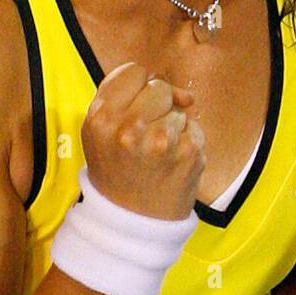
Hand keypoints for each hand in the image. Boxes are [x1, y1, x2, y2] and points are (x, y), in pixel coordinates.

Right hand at [81, 61, 203, 219]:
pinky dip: (188, 142)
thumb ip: (124, 98)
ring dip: (173, 126)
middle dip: (158, 105)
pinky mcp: (188, 152)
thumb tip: (175, 87)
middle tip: (146, 136)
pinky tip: (173, 162)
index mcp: (101, 118)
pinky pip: (194, 127)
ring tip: (157, 153)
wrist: (131, 223)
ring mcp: (160, 140)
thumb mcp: (101, 132)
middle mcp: (128, 127)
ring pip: (179, 108)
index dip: (138, 87)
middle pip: (159, 86)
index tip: (136, 107)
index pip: (133, 71)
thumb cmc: (117, 172)